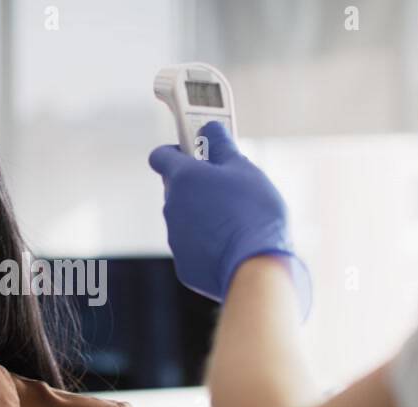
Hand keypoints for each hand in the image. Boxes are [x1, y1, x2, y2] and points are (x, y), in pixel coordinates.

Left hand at [148, 121, 310, 316]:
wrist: (256, 266)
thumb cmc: (253, 214)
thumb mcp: (244, 169)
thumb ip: (222, 146)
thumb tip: (211, 129)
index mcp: (183, 178)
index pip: (161, 155)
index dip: (177, 150)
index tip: (195, 151)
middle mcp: (172, 207)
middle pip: (176, 187)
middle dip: (196, 183)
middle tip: (226, 185)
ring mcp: (175, 237)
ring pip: (185, 217)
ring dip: (202, 213)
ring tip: (235, 217)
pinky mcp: (184, 263)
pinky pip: (192, 244)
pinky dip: (207, 241)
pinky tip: (231, 242)